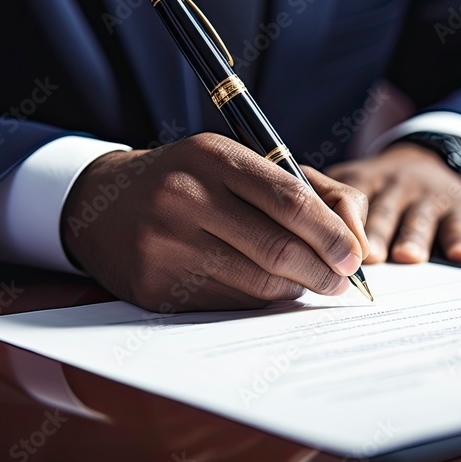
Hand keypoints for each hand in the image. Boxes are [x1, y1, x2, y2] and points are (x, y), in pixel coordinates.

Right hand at [62, 133, 368, 311]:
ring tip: (302, 281)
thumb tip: (357, 236)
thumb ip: (308, 188)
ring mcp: (164, 245)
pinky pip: (227, 305)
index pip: (288, 199)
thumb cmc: (190, 182)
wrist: (103, 206)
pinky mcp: (155, 287)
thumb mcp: (239, 163)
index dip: (331, 233)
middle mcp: (183, 197)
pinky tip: (258, 288)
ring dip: (291, 288)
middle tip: (341, 281)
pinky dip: (255, 302)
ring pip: (257, 283)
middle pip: (277, 248)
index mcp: (211, 156)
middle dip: (322, 271)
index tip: (355, 255)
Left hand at [325, 142, 460, 265]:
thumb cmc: (374, 189)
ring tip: (456, 256)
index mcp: (366, 183)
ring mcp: (436, 200)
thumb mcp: (346, 184)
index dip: (359, 227)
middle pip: (396, 213)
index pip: (357, 203)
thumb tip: (288, 251)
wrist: (422, 162)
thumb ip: (324, 207)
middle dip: (400, 234)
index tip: (361, 252)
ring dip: (447, 236)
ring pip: (438, 220)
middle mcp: (401, 189)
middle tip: (400, 256)